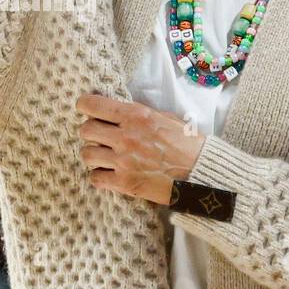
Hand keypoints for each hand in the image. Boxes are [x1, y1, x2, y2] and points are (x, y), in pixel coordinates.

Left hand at [76, 93, 205, 205]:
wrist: (203, 174)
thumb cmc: (189, 145)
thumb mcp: (167, 118)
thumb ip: (141, 114)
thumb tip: (121, 112)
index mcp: (136, 115)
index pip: (93, 105)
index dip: (85, 106)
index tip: (87, 110)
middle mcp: (126, 136)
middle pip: (85, 130)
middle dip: (90, 133)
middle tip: (100, 137)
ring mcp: (123, 161)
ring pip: (87, 155)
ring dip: (94, 156)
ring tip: (105, 158)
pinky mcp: (125, 183)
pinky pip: (95, 178)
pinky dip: (100, 177)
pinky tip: (109, 175)